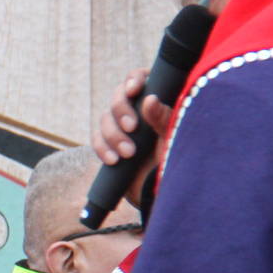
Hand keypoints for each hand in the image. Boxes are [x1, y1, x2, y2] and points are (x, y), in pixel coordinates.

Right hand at [93, 67, 168, 208]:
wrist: (162, 193)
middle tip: (132, 128)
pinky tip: (113, 159)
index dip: (133, 80)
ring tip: (129, 153)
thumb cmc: (176, 162)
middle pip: (118, 96)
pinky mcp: (110, 145)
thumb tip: (150, 99)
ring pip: (105, 118)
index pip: (140, 78)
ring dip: (113, 135)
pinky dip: (102, 148)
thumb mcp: (173, 140)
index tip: (134, 90)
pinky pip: (97, 139)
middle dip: (121, 110)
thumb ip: (163, 119)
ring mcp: (122, 128)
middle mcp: (138, 111)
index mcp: (157, 102)